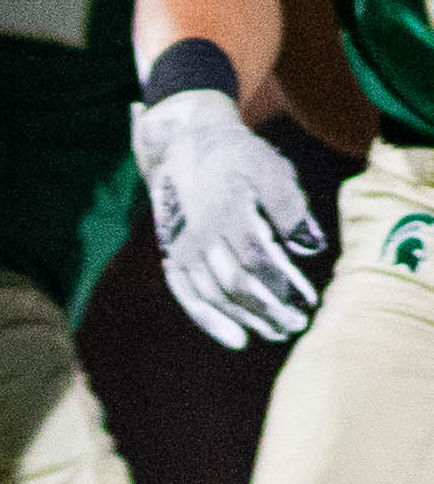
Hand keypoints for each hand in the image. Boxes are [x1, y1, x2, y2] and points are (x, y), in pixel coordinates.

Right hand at [133, 87, 323, 348]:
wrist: (183, 144)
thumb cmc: (237, 157)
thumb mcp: (270, 169)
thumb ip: (290, 207)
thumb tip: (310, 248)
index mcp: (226, 212)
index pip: (256, 260)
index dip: (283, 285)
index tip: (310, 301)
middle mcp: (199, 235)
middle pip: (234, 284)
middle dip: (268, 309)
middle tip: (297, 325)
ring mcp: (181, 247)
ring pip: (213, 294)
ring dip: (245, 318)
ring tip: (276, 333)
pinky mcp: (171, 255)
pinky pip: (186, 295)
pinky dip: (208, 320)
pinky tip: (236, 338)